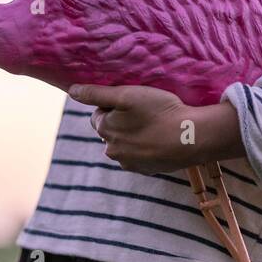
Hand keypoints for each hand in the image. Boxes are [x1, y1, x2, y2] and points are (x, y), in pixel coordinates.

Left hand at [67, 83, 244, 175]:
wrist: (190, 137)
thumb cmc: (159, 111)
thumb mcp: (126, 94)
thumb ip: (96, 93)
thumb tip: (71, 91)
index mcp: (105, 130)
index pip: (98, 114)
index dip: (114, 105)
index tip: (132, 102)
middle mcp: (112, 150)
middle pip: (111, 131)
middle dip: (122, 122)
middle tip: (144, 111)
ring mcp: (130, 163)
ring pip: (125, 145)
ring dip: (134, 136)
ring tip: (154, 124)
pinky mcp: (147, 170)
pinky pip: (140, 156)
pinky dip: (146, 147)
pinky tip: (160, 138)